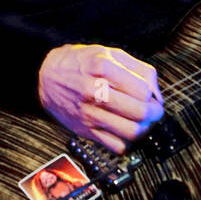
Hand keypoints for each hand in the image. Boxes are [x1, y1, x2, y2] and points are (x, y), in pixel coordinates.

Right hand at [37, 43, 162, 152]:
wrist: (44, 76)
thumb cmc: (79, 63)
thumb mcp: (109, 53)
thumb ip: (138, 68)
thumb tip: (156, 92)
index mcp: (102, 68)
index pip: (143, 90)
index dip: (153, 94)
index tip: (151, 96)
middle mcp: (95, 91)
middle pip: (140, 112)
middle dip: (154, 113)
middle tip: (153, 111)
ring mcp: (89, 113)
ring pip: (131, 132)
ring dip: (143, 129)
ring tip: (140, 121)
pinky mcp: (84, 130)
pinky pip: (115, 146)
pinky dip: (126, 142)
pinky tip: (123, 131)